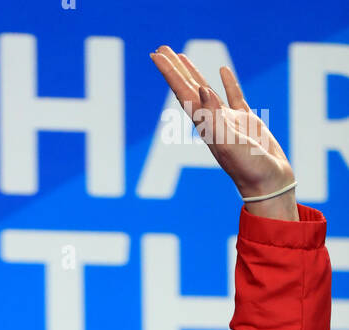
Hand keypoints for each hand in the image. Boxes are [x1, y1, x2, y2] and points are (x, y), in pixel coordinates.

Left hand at [149, 46, 297, 217]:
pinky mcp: (246, 122)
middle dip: (174, 69)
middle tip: (160, 49)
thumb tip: (201, 90)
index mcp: (205, 125)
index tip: (156, 55)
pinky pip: (234, 96)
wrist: (268, 185)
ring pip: (207, 90)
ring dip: (193, 74)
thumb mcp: (229, 144)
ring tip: (181, 57)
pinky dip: (228, 82)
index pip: (183, 93)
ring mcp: (229, 121)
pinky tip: (223, 70)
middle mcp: (212, 121)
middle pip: (189, 88)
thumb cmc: (249, 169)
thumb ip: (213, 118)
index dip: (169, 73)